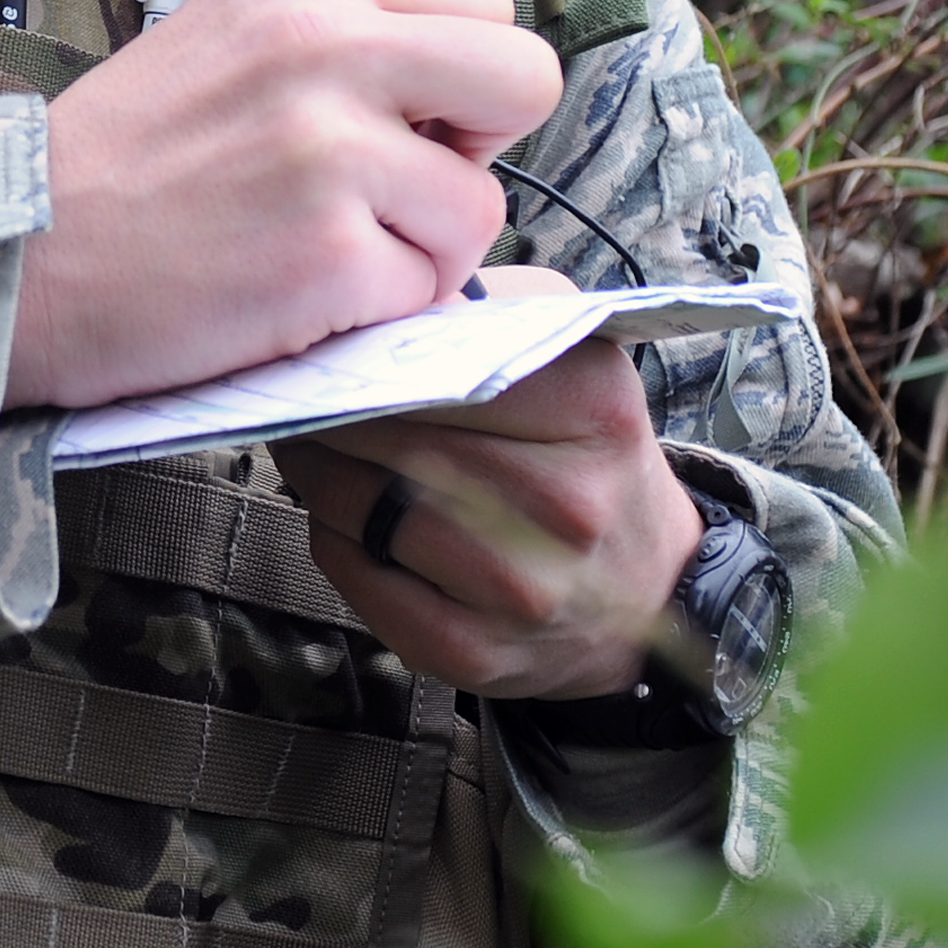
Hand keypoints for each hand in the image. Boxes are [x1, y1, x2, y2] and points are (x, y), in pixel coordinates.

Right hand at [3, 0, 562, 409]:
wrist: (16, 252)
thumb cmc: (121, 161)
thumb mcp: (233, 33)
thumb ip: (348, 35)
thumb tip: (464, 90)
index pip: (485, 1)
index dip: (461, 75)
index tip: (402, 116)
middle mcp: (328, 41)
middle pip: (526, 76)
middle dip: (482, 145)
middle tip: (403, 181)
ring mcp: (332, 146)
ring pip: (482, 204)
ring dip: (419, 245)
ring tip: (318, 242)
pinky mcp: (329, 251)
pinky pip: (425, 289)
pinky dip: (371, 307)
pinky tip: (289, 286)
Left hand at [271, 270, 706, 700]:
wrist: (647, 586)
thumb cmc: (591, 457)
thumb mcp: (580, 358)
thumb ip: (498, 309)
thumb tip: (392, 295)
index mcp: (594, 411)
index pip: (443, 367)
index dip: (371, 355)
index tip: (336, 344)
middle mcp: (566, 506)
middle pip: (394, 440)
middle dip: (329, 412)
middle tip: (300, 390)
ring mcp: (519, 590)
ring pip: (364, 510)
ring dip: (318, 474)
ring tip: (312, 446)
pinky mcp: (472, 652)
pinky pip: (358, 576)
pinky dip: (334, 538)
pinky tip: (344, 516)